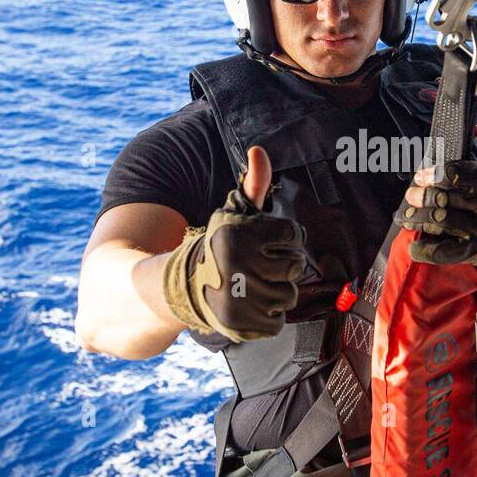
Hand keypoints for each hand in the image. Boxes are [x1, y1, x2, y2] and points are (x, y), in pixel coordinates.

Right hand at [163, 146, 305, 340]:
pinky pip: (277, 322)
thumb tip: (259, 151)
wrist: (182, 286)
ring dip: (276, 292)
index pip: (293, 234)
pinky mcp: (240, 326)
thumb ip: (253, 184)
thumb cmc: (220, 245)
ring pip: (288, 296)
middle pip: (294, 267)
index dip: (285, 237)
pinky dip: (267, 317)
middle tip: (258, 266)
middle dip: (282, 266)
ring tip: (252, 285)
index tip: (268, 241)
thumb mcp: (233, 214)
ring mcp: (238, 299)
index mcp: (238, 235)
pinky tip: (248, 306)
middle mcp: (237, 266)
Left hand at [395, 158, 476, 276]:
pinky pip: (448, 252)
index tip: (419, 176)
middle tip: (410, 196)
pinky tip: (413, 246)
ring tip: (405, 216)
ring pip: (442, 221)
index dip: (433, 174)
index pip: (456, 173)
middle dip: (421, 196)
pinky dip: (427, 250)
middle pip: (445, 197)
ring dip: (418, 218)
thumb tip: (470, 132)